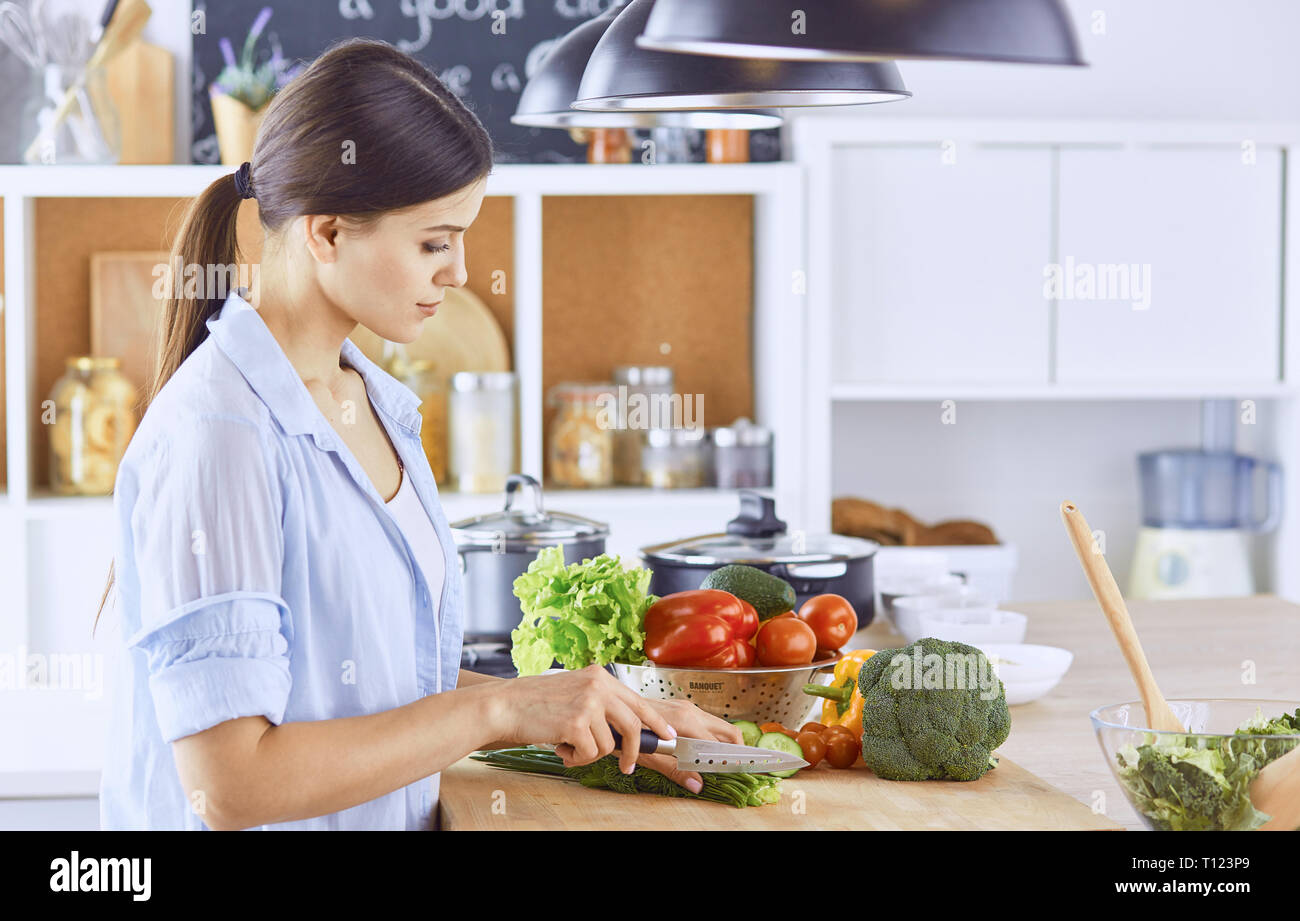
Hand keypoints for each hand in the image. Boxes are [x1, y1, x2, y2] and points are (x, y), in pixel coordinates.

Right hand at [491, 665, 677, 774]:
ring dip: (589, 753)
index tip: (668, 735)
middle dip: (633, 752)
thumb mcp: (575, 693)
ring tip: (568, 745)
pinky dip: (575, 757)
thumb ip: (601, 704)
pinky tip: (560, 746)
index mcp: (600, 677)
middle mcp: (598, 686)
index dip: (655, 722)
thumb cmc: (536, 703)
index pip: (638, 701)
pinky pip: (590, 753)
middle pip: (632, 726)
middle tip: (627, 768)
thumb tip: (627, 731)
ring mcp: (589, 703)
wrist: (505, 705)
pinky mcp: (577, 723)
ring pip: (609, 745)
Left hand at [634, 699, 745, 793]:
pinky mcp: (680, 707)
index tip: (736, 770)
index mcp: (686, 722)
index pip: (720, 741)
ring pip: (717, 725)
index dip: (730, 758)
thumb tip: (698, 785)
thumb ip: (677, 770)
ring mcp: (686, 707)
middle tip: (734, 767)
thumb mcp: (651, 757)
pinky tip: (704, 751)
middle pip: (727, 729)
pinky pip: (705, 722)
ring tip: (719, 762)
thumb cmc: (627, 731)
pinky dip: (711, 736)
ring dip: (722, 743)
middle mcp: (690, 711)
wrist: (612, 710)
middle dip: (735, 748)